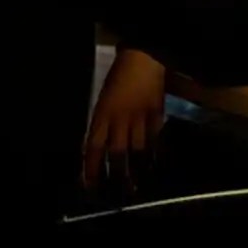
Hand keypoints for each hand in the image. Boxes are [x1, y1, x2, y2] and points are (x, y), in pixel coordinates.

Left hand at [84, 47, 165, 193]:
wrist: (142, 57)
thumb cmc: (118, 77)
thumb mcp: (103, 101)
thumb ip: (102, 123)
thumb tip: (99, 148)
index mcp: (102, 114)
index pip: (93, 147)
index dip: (91, 168)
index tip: (90, 185)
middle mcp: (119, 119)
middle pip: (116, 153)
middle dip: (116, 174)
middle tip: (118, 191)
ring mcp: (139, 117)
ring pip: (137, 149)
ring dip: (137, 168)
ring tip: (137, 184)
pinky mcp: (157, 113)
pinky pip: (155, 138)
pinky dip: (155, 152)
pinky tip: (154, 164)